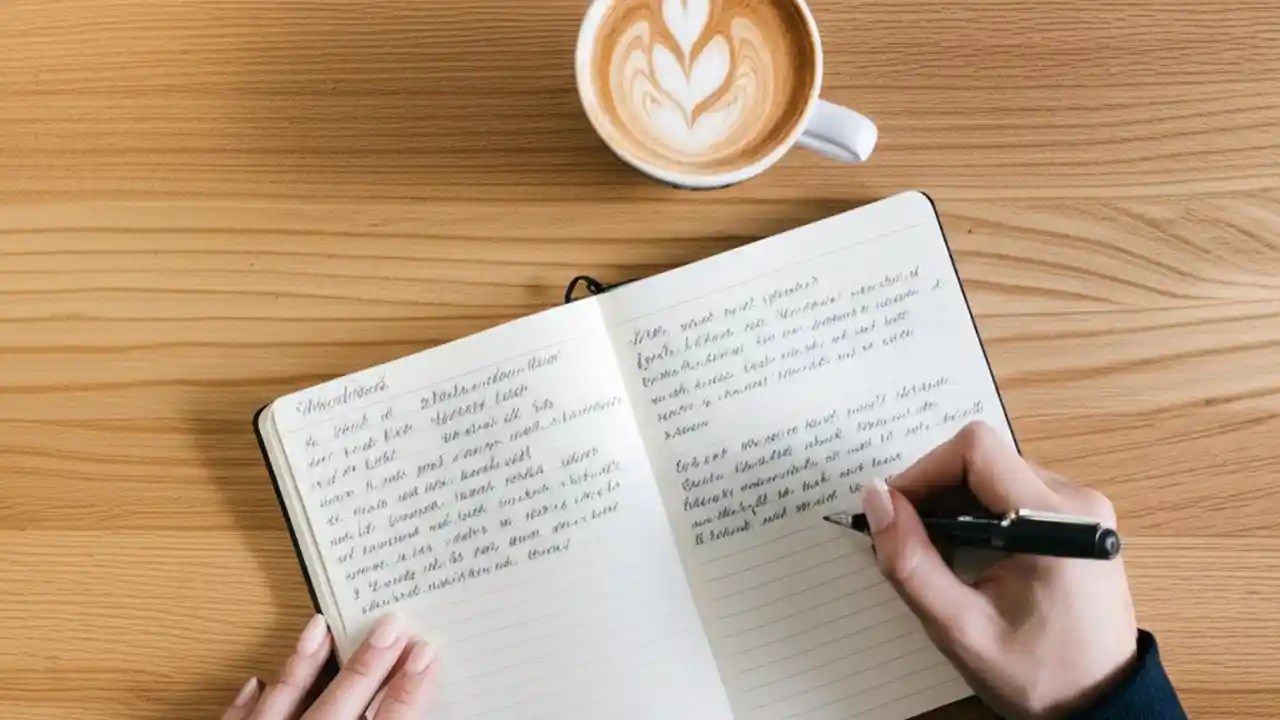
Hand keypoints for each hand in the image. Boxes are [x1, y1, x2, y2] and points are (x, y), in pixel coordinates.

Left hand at [222, 613, 437, 719]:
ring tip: (317, 625)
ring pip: (283, 703)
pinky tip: (254, 680)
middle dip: (368, 663)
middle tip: (392, 622)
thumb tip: (411, 707)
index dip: (409, 689)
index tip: (427, 652)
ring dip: (303, 665)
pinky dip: (246, 705)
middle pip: (343, 704)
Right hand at [863, 422, 1137, 718]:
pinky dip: (978, 511)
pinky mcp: (1078, 518)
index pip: (976, 450)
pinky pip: (1013, 490)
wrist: (1101, 705)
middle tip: (910, 541)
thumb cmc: (1037, 675)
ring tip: (938, 554)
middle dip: (934, 491)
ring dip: (954, 503)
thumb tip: (876, 498)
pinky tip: (968, 553)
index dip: (923, 471)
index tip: (896, 512)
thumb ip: (911, 562)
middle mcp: (1078, 501)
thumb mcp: (960, 628)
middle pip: (983, 458)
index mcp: (1057, 522)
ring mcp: (1082, 507)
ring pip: (995, 471)